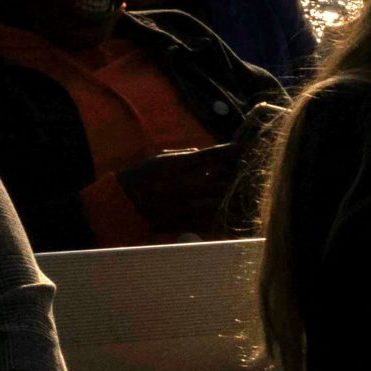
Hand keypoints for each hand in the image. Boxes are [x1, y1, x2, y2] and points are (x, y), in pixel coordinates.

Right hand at [117, 143, 240, 234]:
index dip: (229, 151)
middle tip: (248, 171)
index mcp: (175, 167)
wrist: (122, 205)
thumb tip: (203, 153)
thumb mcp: (159, 158)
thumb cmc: (141, 177)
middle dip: (236, 175)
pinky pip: (210, 221)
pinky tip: (229, 210)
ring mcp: (184, 207)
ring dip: (233, 196)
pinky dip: (222, 215)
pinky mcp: (184, 223)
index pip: (210, 157)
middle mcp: (182, 186)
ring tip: (244, 191)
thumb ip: (184, 154)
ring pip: (219, 202)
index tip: (242, 147)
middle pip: (220, 180)